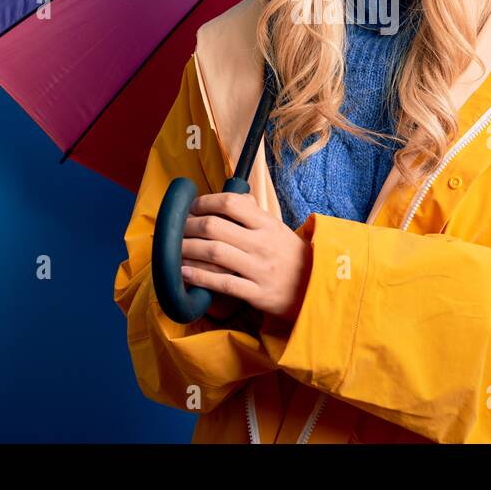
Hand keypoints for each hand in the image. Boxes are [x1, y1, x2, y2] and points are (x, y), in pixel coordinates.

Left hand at [179, 192, 310, 322]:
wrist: (316, 288)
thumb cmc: (291, 256)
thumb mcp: (278, 229)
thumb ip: (255, 214)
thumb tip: (231, 195)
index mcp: (268, 224)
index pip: (230, 203)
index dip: (204, 202)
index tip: (191, 208)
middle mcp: (263, 244)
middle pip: (215, 227)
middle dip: (188, 227)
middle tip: (175, 231)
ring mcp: (260, 269)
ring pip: (214, 253)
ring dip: (187, 250)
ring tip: (174, 251)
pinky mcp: (257, 294)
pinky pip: (222, 283)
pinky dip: (199, 276)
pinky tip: (184, 274)